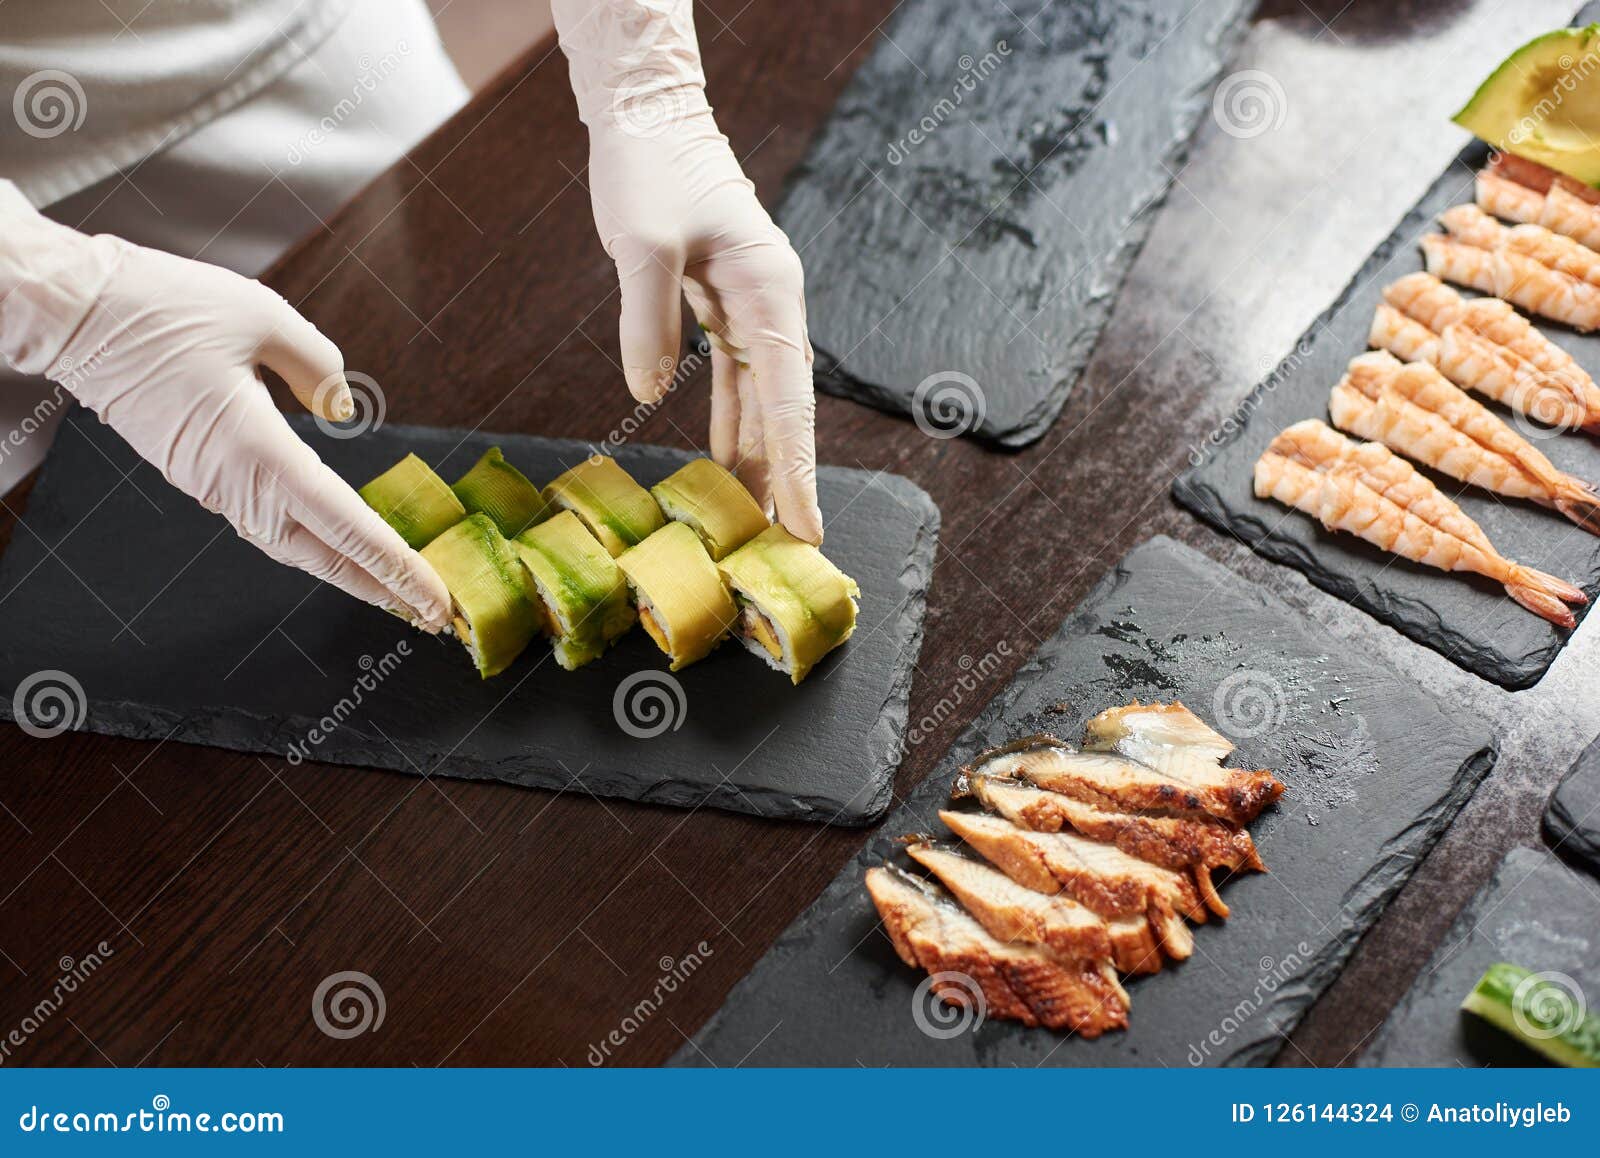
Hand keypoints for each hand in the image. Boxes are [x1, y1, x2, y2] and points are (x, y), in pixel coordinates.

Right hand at [0, 187, 451, 629]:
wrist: (71, 314)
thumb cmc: (159, 308)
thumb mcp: (262, 316)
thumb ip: (317, 366)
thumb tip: (342, 411)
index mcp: (258, 453)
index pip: (346, 525)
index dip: (396, 566)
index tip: (434, 598)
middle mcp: (235, 483)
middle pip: (322, 556)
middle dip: (381, 587)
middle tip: (433, 614)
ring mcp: (210, 485)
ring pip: (291, 544)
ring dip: (345, 568)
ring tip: (394, 587)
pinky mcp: (195, 473)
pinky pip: (263, 521)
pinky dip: (308, 540)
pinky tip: (333, 541)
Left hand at [553, 0, 822, 543]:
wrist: (649, 120)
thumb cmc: (652, 168)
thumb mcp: (643, 237)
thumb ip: (648, 315)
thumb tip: (650, 388)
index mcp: (770, 292)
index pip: (789, 397)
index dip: (796, 465)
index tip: (804, 524)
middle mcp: (771, 309)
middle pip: (786, 410)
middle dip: (788, 479)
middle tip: (792, 549)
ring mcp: (750, 314)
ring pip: (761, 405)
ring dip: (760, 464)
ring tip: (762, 529)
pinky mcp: (722, 314)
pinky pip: (734, 387)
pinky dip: (731, 430)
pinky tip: (726, 473)